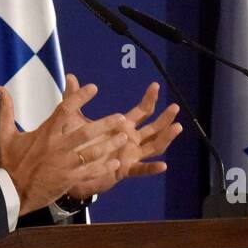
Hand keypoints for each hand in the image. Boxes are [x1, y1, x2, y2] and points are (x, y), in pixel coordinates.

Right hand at [0, 86, 129, 214]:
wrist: (10, 192)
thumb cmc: (9, 162)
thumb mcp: (5, 135)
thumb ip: (6, 110)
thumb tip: (0, 88)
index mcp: (45, 133)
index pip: (64, 110)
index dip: (79, 97)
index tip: (93, 88)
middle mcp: (58, 147)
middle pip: (86, 133)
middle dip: (105, 124)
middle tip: (121, 117)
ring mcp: (65, 164)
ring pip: (92, 153)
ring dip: (110, 145)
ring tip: (124, 137)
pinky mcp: (69, 179)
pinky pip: (90, 172)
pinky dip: (104, 168)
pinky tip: (115, 163)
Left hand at [54, 75, 183, 182]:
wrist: (69, 168)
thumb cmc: (77, 143)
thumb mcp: (75, 119)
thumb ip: (74, 98)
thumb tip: (69, 76)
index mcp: (124, 127)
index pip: (142, 111)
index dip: (150, 99)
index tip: (156, 86)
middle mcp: (131, 140)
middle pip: (154, 128)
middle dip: (165, 117)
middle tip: (175, 107)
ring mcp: (131, 155)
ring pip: (154, 146)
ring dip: (166, 137)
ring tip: (177, 128)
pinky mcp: (125, 170)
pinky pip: (141, 169)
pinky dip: (152, 168)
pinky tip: (163, 166)